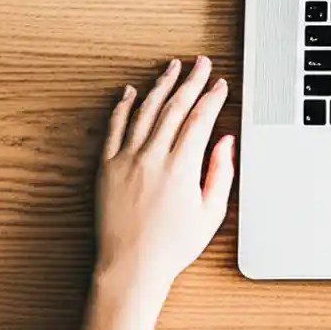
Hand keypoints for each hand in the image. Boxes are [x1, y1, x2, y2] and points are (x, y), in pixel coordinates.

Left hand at [85, 56, 233, 329]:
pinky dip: (122, 107)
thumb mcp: (211, 212)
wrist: (130, 266)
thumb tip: (225, 141)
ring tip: (171, 67)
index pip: (200, 119)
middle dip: (191, 81)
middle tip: (201, 63)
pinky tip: (130, 92)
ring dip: (160, 85)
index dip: (212, 97)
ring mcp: (126, 160)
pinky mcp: (105, 168)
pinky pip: (114, 128)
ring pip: (145, 111)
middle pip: (175, 107)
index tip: (220, 84)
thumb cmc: (172, 246)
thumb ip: (221, 172)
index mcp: (181, 167)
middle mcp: (152, 157)